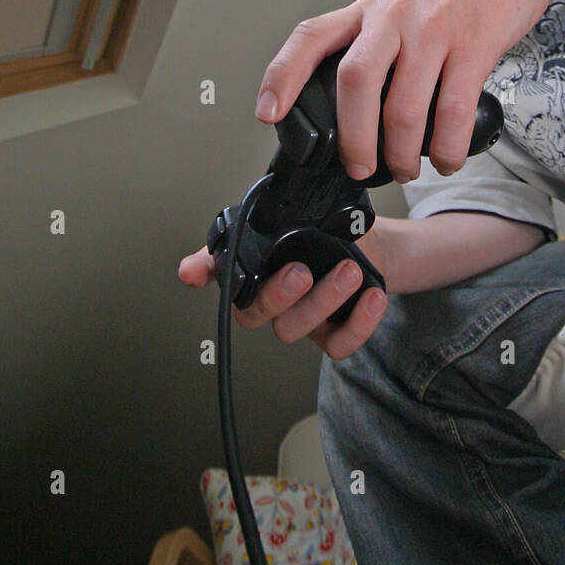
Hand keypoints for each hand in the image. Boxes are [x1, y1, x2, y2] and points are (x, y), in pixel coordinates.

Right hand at [177, 225, 388, 360]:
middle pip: (256, 312)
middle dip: (277, 294)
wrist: (372, 251)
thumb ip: (272, 219)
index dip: (203, 273)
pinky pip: (337, 346)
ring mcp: (301, 320)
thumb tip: (232, 231)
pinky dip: (357, 324)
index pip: (222, 273)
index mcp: (261, 268)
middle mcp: (275, 298)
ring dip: (323, 301)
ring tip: (349, 271)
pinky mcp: (332, 335)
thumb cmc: (332, 236)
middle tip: (301, 270)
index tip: (192, 272)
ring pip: (293, 329)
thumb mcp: (305, 218)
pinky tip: (371, 296)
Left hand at [255, 0, 552, 182]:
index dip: (282, 75)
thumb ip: (374, 46)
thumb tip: (354, 113)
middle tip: (360, 168)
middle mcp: (395, 16)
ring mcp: (434, 30)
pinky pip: (453, 112)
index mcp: (369, 10)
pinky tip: (446, 158)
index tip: (268, 113)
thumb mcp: (401, 7)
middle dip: (353, 138)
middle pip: (355, 82)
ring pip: (403, 108)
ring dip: (402, 154)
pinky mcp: (474, 46)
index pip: (310, 37)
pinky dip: (447, 148)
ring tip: (406, 169)